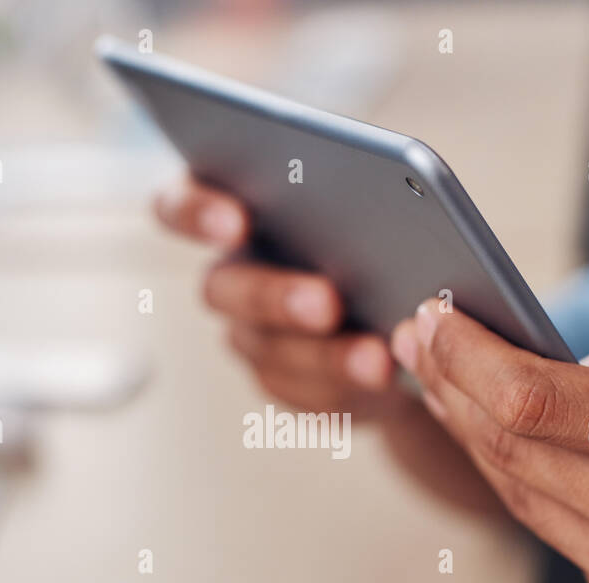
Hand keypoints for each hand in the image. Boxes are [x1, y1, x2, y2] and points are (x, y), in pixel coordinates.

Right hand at [152, 175, 396, 412]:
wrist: (408, 303)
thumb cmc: (383, 227)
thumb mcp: (376, 195)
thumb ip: (357, 186)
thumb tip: (382, 194)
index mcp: (233, 207)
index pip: (180, 204)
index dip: (196, 212)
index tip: (234, 221)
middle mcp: (232, 274)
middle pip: (224, 289)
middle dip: (274, 297)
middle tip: (325, 303)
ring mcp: (252, 332)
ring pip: (270, 350)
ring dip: (323, 355)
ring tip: (375, 356)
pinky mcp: (285, 379)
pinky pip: (303, 390)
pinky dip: (343, 385)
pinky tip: (381, 377)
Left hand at [392, 297, 588, 582]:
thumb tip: (572, 357)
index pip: (536, 400)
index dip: (468, 357)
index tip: (433, 317)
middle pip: (510, 451)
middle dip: (450, 387)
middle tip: (416, 342)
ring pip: (523, 501)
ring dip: (474, 439)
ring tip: (446, 387)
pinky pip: (564, 543)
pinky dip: (537, 490)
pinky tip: (520, 451)